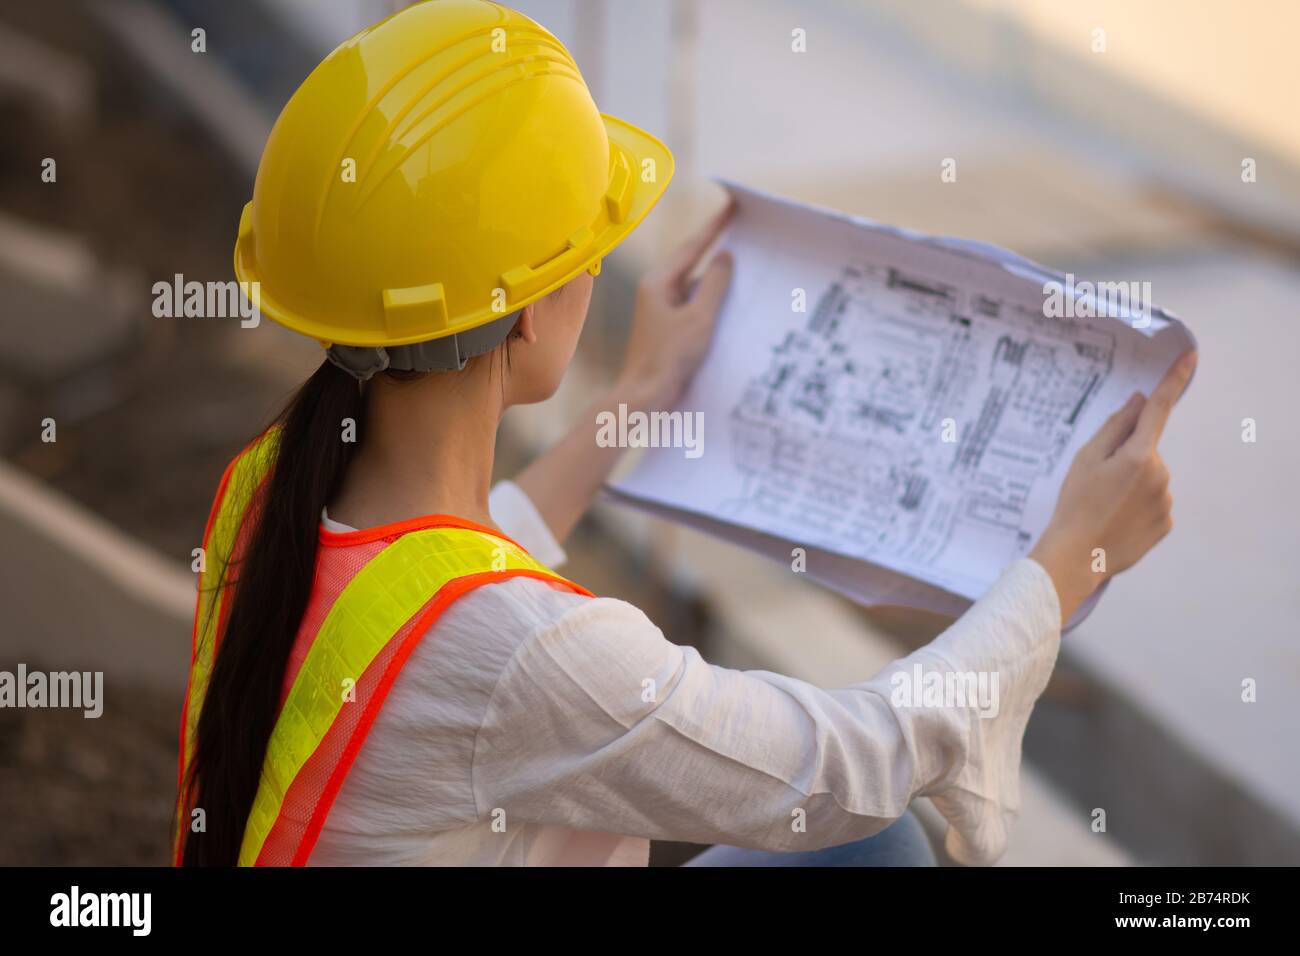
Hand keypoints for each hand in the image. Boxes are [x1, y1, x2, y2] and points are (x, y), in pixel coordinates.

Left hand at [616, 202, 735, 411]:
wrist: (644, 396)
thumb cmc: (669, 358)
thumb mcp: (699, 318)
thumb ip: (715, 285)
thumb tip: (725, 257)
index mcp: (659, 282)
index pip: (693, 246)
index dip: (716, 225)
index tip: (734, 204)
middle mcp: (657, 291)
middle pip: (693, 261)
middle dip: (718, 245)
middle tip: (741, 223)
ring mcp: (661, 309)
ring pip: (696, 285)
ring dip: (718, 278)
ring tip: (746, 262)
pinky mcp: (668, 327)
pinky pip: (694, 305)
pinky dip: (712, 301)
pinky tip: (731, 302)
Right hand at [1030, 349, 1196, 625]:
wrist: (1076, 557)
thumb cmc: (1074, 504)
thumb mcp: (1085, 459)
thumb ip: (1115, 427)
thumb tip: (1140, 402)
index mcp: (1138, 455)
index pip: (1159, 409)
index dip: (1174, 380)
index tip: (1190, 357)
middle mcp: (1160, 474)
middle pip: (1146, 451)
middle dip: (1127, 458)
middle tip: (1096, 482)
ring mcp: (1166, 501)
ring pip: (1151, 478)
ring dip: (1132, 485)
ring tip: (1103, 506)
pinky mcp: (1166, 523)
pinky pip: (1154, 503)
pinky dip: (1137, 507)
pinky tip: (1116, 519)